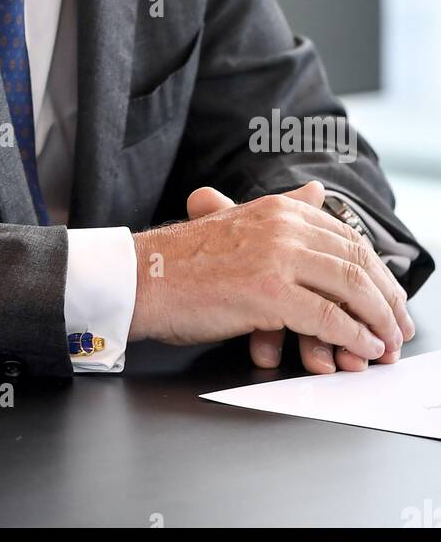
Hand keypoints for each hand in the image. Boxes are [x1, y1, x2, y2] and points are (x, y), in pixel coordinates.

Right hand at [185, 182, 414, 372]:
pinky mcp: (269, 293)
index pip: (349, 238)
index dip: (377, 273)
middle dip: (388, 300)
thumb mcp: (239, 220)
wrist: (142, 277)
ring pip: (352, 289)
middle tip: (399, 327)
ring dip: (378, 322)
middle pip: (358, 262)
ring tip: (386, 345)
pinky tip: (361, 348)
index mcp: (279, 209)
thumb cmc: (185, 260)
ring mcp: (278, 258)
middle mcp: (284, 227)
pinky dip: (353, 336)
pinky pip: (328, 317)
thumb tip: (316, 193)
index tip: (388, 299)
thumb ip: (283, 208)